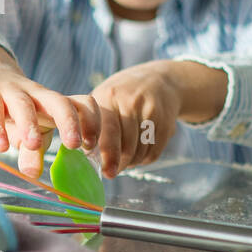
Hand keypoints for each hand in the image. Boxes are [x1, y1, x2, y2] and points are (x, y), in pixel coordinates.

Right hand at [0, 34, 98, 177]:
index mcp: (57, 102)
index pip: (83, 104)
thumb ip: (33, 154)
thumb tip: (34, 174)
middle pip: (60, 102)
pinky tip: (2, 147)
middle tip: (74, 145)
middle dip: (69, 122)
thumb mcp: (29, 131)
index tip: (91, 146)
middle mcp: (39, 95)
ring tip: (34, 145)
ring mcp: (13, 93)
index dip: (91, 122)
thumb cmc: (18, 109)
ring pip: (24, 104)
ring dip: (30, 124)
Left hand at [89, 61, 182, 177]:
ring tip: (125, 158)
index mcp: (110, 97)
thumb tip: (84, 155)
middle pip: (127, 146)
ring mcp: (152, 111)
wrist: (159, 80)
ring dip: (131, 162)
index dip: (108, 155)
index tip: (105, 171)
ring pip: (141, 152)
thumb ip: (91, 122)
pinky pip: (154, 152)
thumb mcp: (104, 97)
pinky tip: (139, 152)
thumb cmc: (122, 95)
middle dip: (119, 164)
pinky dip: (144, 159)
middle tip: (111, 171)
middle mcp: (132, 102)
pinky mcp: (167, 122)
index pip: (109, 132)